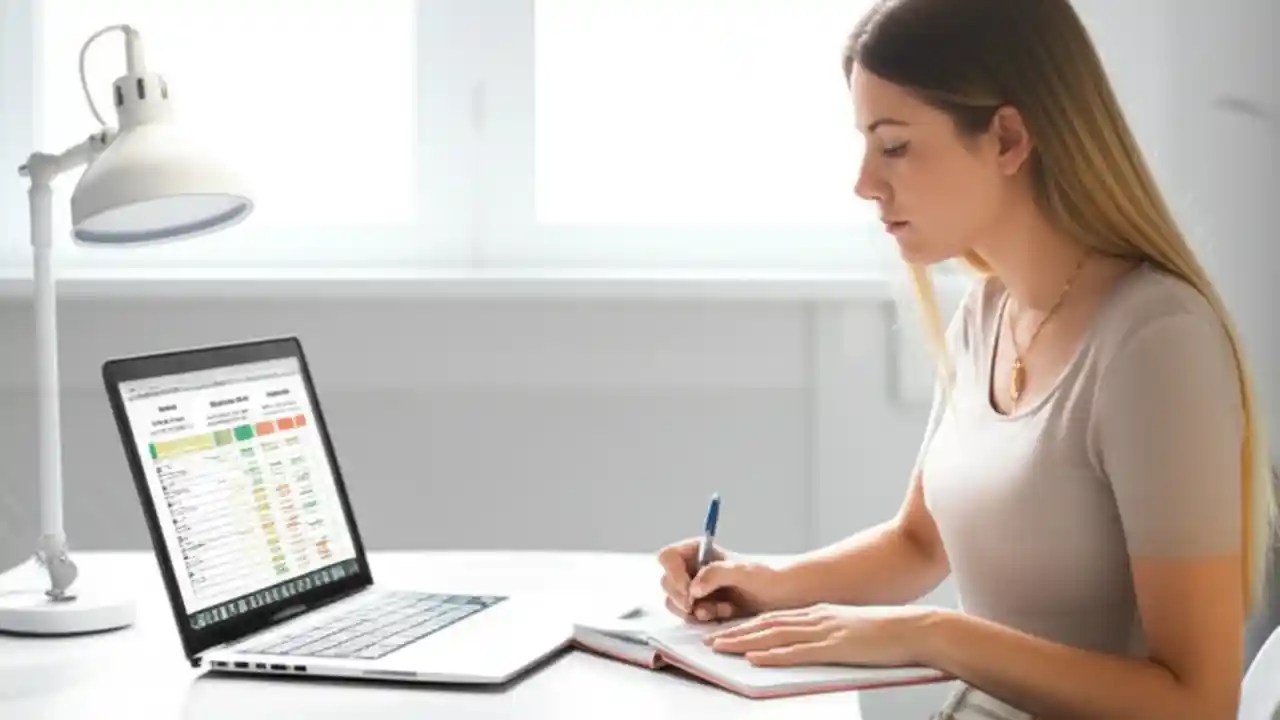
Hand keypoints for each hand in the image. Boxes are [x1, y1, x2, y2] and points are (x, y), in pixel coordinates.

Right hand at [656, 539, 792, 622]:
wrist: (777, 597)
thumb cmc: (764, 577)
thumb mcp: (743, 572)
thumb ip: (716, 574)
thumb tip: (693, 588)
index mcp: (697, 550)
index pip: (667, 557)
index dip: (673, 574)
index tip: (690, 590)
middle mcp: (691, 567)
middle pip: (666, 582)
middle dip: (683, 598)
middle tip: (700, 607)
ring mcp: (693, 588)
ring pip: (673, 602)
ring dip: (694, 611)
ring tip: (719, 610)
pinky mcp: (698, 606)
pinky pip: (686, 616)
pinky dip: (702, 619)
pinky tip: (723, 614)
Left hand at [701, 603, 943, 667]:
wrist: (916, 628)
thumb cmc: (889, 631)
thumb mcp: (852, 626)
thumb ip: (830, 631)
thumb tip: (814, 643)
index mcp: (820, 613)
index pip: (776, 618)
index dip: (748, 625)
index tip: (726, 630)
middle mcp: (817, 618)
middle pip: (768, 624)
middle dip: (736, 632)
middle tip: (710, 639)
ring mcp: (826, 631)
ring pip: (775, 635)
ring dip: (744, 642)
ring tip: (720, 647)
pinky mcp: (836, 647)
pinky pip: (799, 652)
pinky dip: (774, 655)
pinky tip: (756, 659)